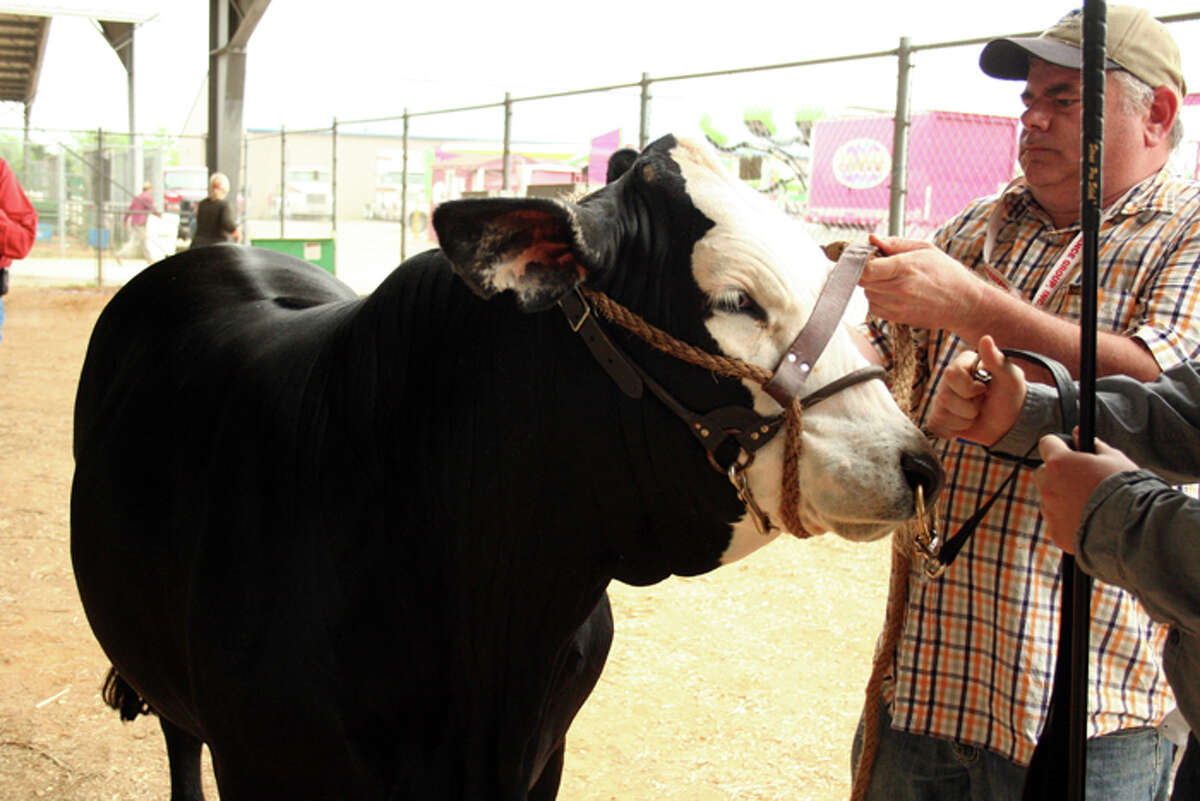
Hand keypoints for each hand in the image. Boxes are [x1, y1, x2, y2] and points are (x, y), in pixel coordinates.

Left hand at [861, 235, 984, 331]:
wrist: (964, 303)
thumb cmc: (947, 273)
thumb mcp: (925, 249)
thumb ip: (895, 244)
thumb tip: (872, 238)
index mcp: (904, 268)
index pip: (865, 269)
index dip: (860, 262)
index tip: (867, 257)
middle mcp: (898, 289)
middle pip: (863, 281)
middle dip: (867, 272)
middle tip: (881, 266)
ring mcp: (897, 306)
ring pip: (867, 295)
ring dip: (873, 286)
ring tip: (893, 280)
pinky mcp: (897, 318)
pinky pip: (874, 308)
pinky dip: (879, 300)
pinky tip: (894, 293)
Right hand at [927, 335, 1025, 445]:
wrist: (1010, 423)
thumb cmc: (1011, 396)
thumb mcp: (1010, 377)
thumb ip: (996, 359)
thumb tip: (986, 338)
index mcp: (962, 365)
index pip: (951, 375)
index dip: (968, 388)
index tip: (985, 389)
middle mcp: (948, 381)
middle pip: (944, 397)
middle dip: (969, 408)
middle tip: (982, 404)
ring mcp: (942, 399)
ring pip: (941, 415)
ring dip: (965, 421)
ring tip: (976, 415)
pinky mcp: (939, 418)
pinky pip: (936, 426)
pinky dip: (953, 430)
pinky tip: (965, 425)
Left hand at [1034, 433, 1137, 552]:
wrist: (1134, 528)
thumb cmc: (1127, 489)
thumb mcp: (1115, 459)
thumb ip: (1093, 445)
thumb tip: (1078, 434)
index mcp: (1060, 462)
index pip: (1047, 443)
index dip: (1059, 445)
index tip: (1069, 450)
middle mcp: (1048, 486)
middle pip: (1043, 472)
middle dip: (1057, 473)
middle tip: (1081, 479)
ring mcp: (1050, 511)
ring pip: (1048, 498)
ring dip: (1061, 498)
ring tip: (1089, 504)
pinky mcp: (1055, 533)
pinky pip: (1056, 522)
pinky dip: (1067, 521)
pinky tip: (1089, 521)